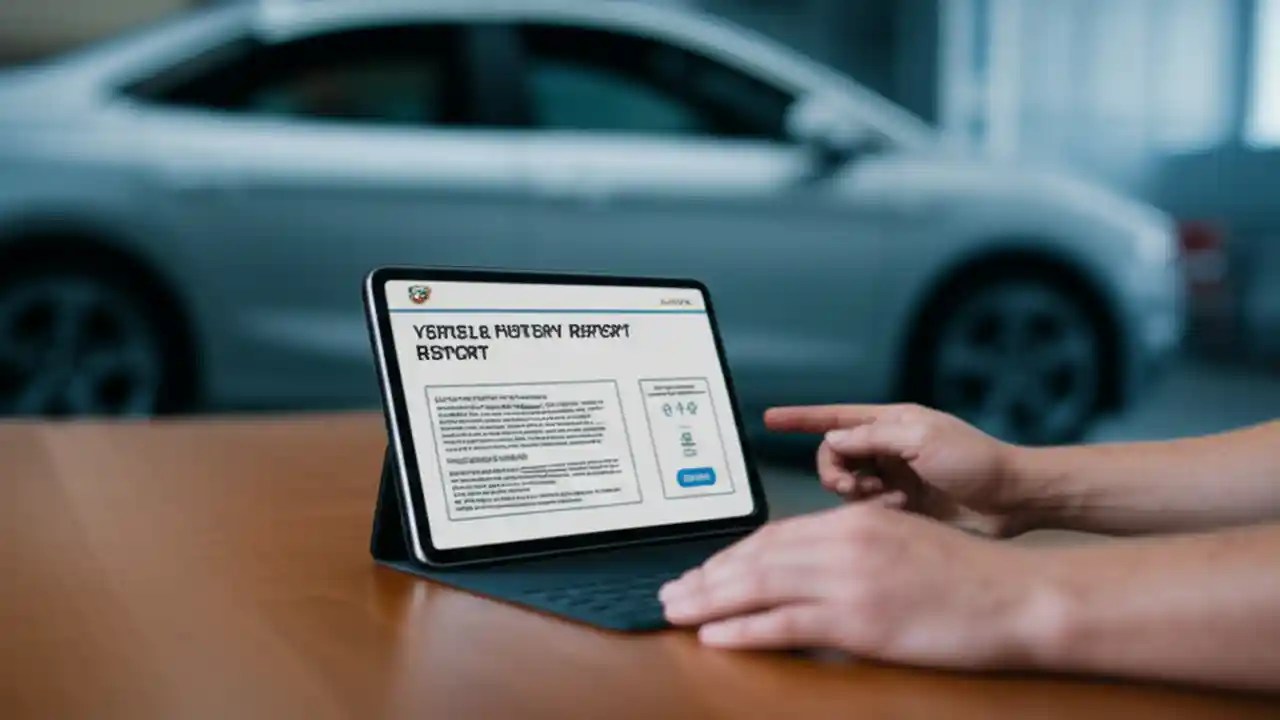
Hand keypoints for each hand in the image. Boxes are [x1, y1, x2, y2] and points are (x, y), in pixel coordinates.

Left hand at [660, 503, 1050, 667]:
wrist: (1017, 596)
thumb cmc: (967, 576)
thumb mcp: (902, 542)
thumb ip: (854, 548)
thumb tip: (811, 567)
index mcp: (853, 522)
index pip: (774, 536)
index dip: (732, 555)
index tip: (705, 570)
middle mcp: (843, 543)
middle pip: (756, 558)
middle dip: (707, 576)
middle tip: (671, 592)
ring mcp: (849, 581)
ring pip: (758, 586)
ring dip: (709, 600)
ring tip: (676, 611)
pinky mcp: (858, 621)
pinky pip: (784, 624)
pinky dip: (743, 629)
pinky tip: (714, 636)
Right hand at [766, 403, 1027, 536]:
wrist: (1014, 500)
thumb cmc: (977, 461)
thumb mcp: (922, 440)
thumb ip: (873, 437)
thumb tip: (834, 438)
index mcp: (891, 422)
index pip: (834, 417)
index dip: (800, 418)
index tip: (769, 418)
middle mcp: (888, 447)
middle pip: (834, 455)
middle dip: (836, 471)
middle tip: (854, 487)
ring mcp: (894, 476)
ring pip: (848, 485)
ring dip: (860, 494)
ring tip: (889, 500)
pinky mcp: (902, 506)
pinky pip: (867, 508)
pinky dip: (876, 510)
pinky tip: (901, 511)